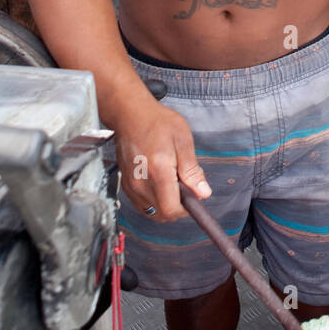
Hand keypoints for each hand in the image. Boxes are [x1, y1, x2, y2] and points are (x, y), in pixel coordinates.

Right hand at [115, 101, 211, 222]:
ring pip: (151, 211)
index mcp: (158, 171)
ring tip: (170, 181)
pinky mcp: (126, 184)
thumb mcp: (183, 140)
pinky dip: (153, 199)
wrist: (130, 114)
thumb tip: (202, 192)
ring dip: (164, 204)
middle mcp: (141, 182)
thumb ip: (192, 170)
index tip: (192, 196)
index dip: (185, 208)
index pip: (171, 209)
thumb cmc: (156, 122)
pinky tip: (159, 181)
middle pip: (161, 214)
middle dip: (176, 206)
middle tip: (183, 186)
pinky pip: (142, 204)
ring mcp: (131, 185)